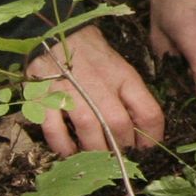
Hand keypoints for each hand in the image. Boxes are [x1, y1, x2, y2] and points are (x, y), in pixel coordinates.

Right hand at [25, 26, 163, 157]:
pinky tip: (69, 152)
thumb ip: (131, 97)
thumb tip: (143, 132)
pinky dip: (63, 146)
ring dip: (95, 151)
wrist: (58, 35)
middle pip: (118, 125)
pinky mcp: (44, 98)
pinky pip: (55, 130)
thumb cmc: (95, 57)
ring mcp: (70, 92)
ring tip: (97, 160)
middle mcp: (100, 85)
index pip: (148, 112)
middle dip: (122, 149)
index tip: (147, 151)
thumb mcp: (121, 70)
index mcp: (124, 78)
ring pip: (89, 130)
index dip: (152, 138)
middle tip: (119, 159)